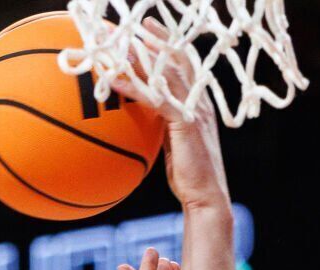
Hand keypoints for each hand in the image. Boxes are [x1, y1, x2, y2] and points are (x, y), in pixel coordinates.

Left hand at [110, 20, 229, 208]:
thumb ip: (162, 122)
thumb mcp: (173, 142)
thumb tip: (142, 115)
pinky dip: (133, 87)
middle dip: (153, 38)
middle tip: (129, 24)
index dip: (166, 42)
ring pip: (165, 74)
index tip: (146, 26)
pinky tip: (113, 80)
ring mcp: (194, 110)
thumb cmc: (189, 175)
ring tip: (116, 43)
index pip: (183, 62)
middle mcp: (198, 99)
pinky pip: (156, 100)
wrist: (206, 196)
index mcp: (197, 101)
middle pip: (174, 59)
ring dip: (138, 56)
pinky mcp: (186, 124)